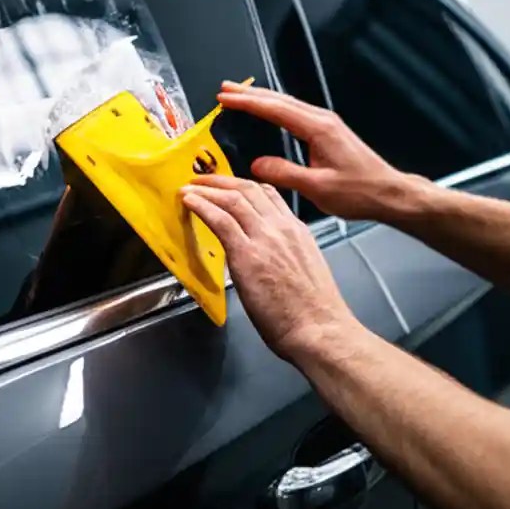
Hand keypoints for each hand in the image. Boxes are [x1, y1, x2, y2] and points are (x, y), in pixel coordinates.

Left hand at [180, 175, 358, 359]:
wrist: (320, 329)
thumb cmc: (314, 313)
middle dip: (222, 181)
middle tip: (203, 179)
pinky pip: (220, 219)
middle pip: (249, 189)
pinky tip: (189, 202)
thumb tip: (267, 262)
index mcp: (297, 232)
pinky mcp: (247, 254)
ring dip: (207, 189)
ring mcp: (265, 238)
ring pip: (233, 199)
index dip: (245, 187)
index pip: (270, 196)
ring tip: (190, 186)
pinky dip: (202, 205)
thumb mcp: (305, 271)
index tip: (230, 187)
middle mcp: (282, 228)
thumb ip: (285, 257)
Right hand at [218, 82, 427, 222]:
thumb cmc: (360, 191)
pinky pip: (295, 113)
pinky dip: (275, 109)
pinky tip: (268, 113)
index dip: (247, 102)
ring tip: (239, 97)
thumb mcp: (317, 188)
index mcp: (318, 129)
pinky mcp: (328, 132)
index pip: (274, 109)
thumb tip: (257, 165)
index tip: (225, 99)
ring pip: (287, 104)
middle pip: (279, 100)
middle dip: (250, 93)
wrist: (388, 193)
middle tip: (225, 90)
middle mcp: (322, 121)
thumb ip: (284, 174)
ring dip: (262, 99)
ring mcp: (326, 124)